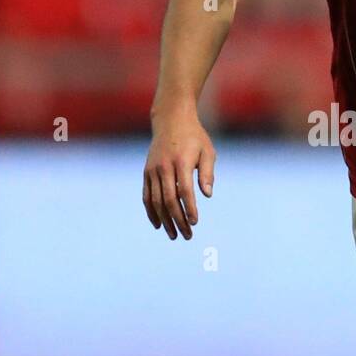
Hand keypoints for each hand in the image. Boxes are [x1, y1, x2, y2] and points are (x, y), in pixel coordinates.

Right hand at [143, 106, 215, 239]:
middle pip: (169, 200)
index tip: (195, 222)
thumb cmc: (194, 137)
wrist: (171, 120)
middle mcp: (164, 167)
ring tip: (174, 235)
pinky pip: (146, 196)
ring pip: (156, 201)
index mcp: (181, 162)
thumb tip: (208, 195)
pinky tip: (159, 225)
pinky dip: (151, 212)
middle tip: (188, 235)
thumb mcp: (207, 151)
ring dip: (165, 220)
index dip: (189, 208)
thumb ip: (207, 173)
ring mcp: (153, 170)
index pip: (184, 190)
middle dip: (178, 220)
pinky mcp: (146, 173)